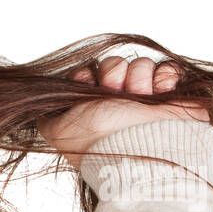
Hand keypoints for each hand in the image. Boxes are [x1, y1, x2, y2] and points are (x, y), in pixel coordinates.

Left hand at [37, 56, 210, 169]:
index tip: (89, 86)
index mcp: (93, 108)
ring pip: (141, 64)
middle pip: (114, 64)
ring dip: (140, 78)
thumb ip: (47, 118)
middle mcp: (118, 104)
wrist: (145, 147)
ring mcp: (146, 99)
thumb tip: (40, 108)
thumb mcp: (58, 130)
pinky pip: (167, 69)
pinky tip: (160, 95)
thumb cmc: (101, 140)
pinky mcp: (172, 95)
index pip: (89, 72)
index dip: (87, 75)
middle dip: (114, 75)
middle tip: (117, 96)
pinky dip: (164, 78)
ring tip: (140, 100)